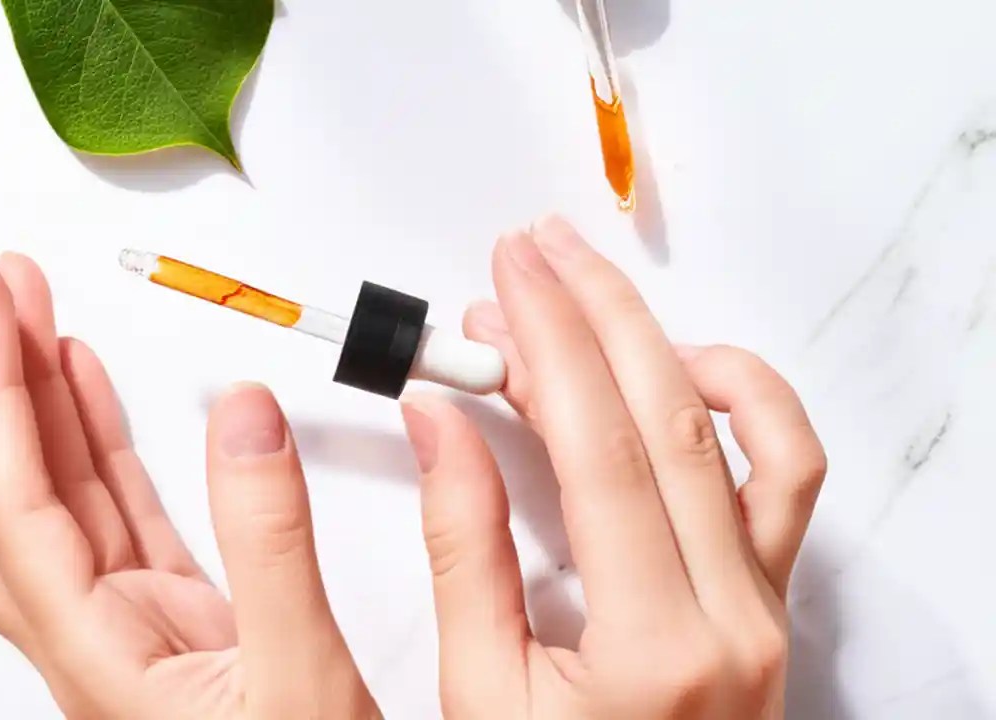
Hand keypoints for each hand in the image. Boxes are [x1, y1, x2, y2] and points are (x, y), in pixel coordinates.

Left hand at [0, 254, 379, 718]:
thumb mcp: (299, 680)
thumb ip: (269, 545)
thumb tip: (243, 416)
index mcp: (94, 656)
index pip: (9, 501)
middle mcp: (88, 634)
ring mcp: (127, 620)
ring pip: (48, 492)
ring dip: (26, 396)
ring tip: (17, 310)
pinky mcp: (174, 613)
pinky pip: (112, 508)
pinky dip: (94, 438)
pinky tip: (84, 384)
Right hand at [400, 216, 825, 718]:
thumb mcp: (479, 692)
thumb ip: (462, 549)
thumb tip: (438, 422)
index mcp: (652, 644)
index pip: (601, 445)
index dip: (547, 344)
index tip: (502, 279)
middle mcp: (731, 613)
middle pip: (668, 413)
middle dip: (590, 312)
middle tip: (528, 254)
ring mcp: (764, 601)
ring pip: (740, 427)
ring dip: (659, 339)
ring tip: (587, 292)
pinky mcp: (768, 593)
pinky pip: (788, 471)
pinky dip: (744, 397)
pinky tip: (679, 365)